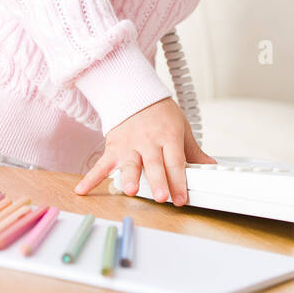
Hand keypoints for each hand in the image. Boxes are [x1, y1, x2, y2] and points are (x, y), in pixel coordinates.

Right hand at [73, 97, 215, 202]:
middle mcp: (149, 142)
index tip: (182, 198)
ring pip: (130, 164)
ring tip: (130, 190)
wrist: (136, 94)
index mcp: (169, 137)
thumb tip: (211, 167)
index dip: (179, 181)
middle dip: (158, 182)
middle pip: (154, 164)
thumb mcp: (182, 128)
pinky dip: (91, 178)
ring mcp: (129, 145)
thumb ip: (194, 152)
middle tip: (162, 197)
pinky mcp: (113, 148)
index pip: (175, 162)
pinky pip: (101, 164)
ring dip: (129, 177)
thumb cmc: (161, 114)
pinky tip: (82, 190)